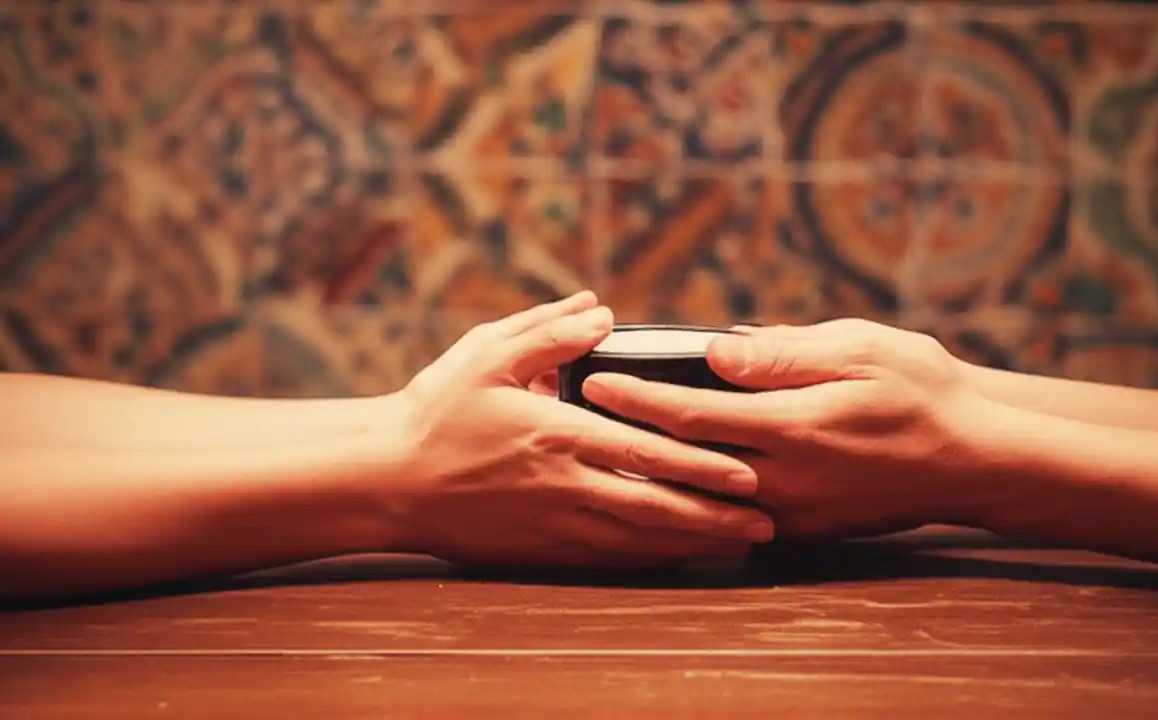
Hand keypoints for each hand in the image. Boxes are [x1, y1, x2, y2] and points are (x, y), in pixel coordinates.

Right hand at [380, 292, 773, 566]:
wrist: (385, 481)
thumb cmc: (436, 412)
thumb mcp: (486, 355)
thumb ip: (548, 332)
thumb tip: (600, 308)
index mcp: (555, 434)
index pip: (644, 453)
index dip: (700, 464)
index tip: (748, 471)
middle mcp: (562, 485)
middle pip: (654, 506)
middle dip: (715, 515)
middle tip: (766, 520)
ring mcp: (551, 525)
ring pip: (637, 540)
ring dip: (692, 542)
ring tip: (739, 543)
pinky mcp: (538, 550)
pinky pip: (605, 560)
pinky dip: (649, 559)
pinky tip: (678, 556)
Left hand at [582, 319, 997, 539]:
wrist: (974, 459)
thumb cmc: (921, 389)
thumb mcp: (860, 350)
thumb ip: (784, 355)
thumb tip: (716, 349)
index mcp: (794, 427)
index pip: (692, 415)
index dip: (638, 397)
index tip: (594, 379)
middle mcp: (785, 479)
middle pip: (684, 461)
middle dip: (629, 437)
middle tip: (579, 412)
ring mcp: (794, 512)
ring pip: (703, 495)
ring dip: (654, 471)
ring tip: (608, 444)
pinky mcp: (805, 530)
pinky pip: (734, 513)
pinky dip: (696, 494)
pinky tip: (671, 474)